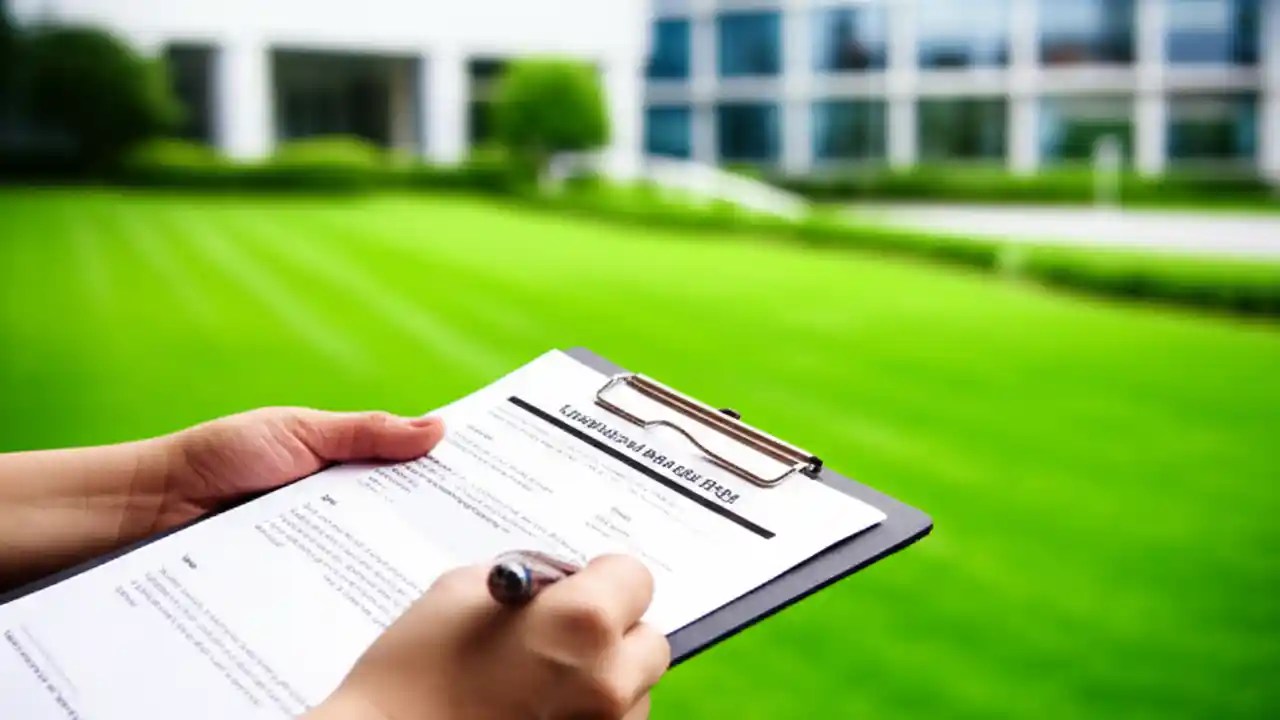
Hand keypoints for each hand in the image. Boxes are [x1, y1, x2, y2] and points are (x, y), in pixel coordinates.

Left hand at [0, 407, 443, 587]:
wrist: (155, 507)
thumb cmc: (221, 457)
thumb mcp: (301, 431)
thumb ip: (365, 432)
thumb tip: (437, 427)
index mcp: (344, 464)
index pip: (407, 470)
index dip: (444, 475)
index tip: (488, 483)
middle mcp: (338, 506)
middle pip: (398, 516)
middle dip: (430, 521)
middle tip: (474, 530)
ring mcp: (319, 543)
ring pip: (372, 552)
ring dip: (394, 554)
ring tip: (436, 561)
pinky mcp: (298, 578)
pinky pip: (336, 581)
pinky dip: (355, 582)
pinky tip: (382, 587)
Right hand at [309, 555, 669, 719]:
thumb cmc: (408, 678)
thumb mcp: (461, 592)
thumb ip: (528, 580)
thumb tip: (558, 583)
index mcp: (582, 624)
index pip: (637, 577)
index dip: (604, 578)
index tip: (583, 585)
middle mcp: (606, 682)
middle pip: (648, 642)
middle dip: (613, 633)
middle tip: (561, 636)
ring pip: (634, 694)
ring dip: (603, 681)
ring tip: (540, 683)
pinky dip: (584, 717)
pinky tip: (534, 711)